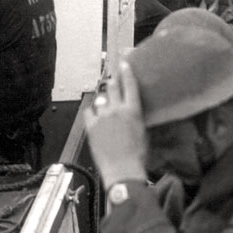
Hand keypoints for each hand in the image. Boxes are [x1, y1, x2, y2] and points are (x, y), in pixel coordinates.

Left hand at [84, 59, 148, 187]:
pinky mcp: (91, 127)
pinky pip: (89, 112)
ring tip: (104, 107)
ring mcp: (102, 117)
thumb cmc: (138, 154)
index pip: (129, 84)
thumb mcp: (143, 131)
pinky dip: (92, 113)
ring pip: (100, 99)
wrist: (123, 169)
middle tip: (112, 84)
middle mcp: (117, 109)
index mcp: (133, 110)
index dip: (126, 72)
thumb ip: (135, 116)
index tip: (124, 64)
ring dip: (103, 101)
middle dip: (112, 84)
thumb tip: (130, 111)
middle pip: (112, 87)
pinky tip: (95, 118)